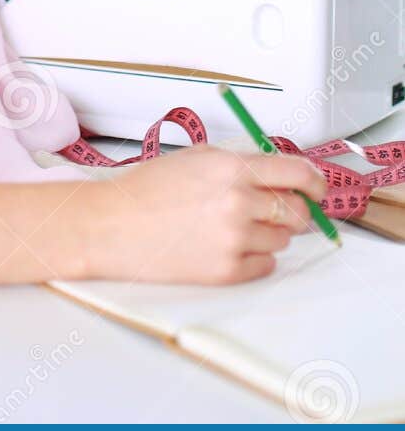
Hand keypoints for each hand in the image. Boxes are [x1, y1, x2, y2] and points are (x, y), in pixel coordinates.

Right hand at [79, 144, 329, 284]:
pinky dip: (255, 258)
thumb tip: (281, 175)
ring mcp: (234, 239)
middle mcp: (238, 202)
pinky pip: (266, 266)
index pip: (297, 173)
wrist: (113, 225)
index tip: (317, 188)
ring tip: (232, 227)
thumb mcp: (197, 159)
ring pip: (282, 239)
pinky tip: (226, 246)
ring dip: (268, 233)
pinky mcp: (227, 271)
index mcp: (232, 168)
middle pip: (298, 211)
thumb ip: (241, 164)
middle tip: (274, 209)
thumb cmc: (148, 190)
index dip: (315, 181)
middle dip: (292, 210)